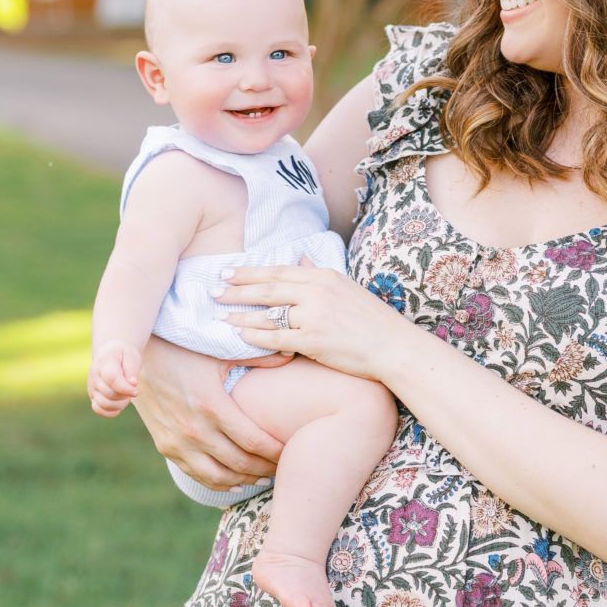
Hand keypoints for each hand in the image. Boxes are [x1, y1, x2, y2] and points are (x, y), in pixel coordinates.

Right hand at [88, 341, 140, 416]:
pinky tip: (120, 404)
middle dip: (125, 395)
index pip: (111, 379)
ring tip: (127, 396)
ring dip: (120, 404)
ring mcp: (92, 386)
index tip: (136, 391)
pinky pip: (98, 409)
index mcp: (104, 362)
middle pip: (109, 393)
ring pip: (104, 404)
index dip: (125, 388)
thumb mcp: (132, 355)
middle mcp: (94, 375)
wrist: (109, 353)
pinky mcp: (93, 395)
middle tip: (132, 389)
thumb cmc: (123, 354)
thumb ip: (132, 369)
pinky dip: (111, 411)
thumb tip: (133, 384)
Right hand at [135, 337, 286, 489]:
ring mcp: (177, 442)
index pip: (254, 441)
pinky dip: (219, 483)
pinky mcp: (165, 447)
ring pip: (219, 477)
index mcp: (211, 406)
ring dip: (245, 480)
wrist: (137, 355)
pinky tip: (236, 482)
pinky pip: (197, 475)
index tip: (292, 450)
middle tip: (285, 465)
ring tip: (264, 475)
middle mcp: (193, 430)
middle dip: (266, 468)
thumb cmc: (185, 347)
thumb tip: (291, 356)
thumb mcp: (220, 348)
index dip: (276, 451)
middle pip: (240, 463)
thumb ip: (258, 356)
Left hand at [214, 265, 409, 380]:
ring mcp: (315, 316)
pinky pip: (276, 338)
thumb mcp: (346, 288)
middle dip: (237, 290)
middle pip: (267, 289)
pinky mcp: (314, 341)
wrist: (393, 346)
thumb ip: (318, 274)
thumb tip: (300, 260)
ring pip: (268, 313)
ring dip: (241, 314)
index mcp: (324, 276)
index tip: (228, 272)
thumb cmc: (372, 320)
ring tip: (220, 314)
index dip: (250, 272)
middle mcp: (317, 292)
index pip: (278, 271)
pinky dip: (256, 335)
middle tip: (213, 291)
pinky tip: (240, 334)